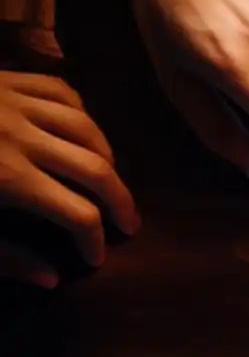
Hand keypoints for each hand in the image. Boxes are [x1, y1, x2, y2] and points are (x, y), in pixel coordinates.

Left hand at [0, 71, 138, 284]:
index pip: (76, 214)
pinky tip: (81, 131)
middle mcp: (19, 136)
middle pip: (96, 169)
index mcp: (5, 179)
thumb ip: (0, 256)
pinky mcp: (0, 79)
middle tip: (128, 225)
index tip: (96, 259)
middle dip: (120, 201)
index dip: (94, 240)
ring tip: (110, 179)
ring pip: (87, 126)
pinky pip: (59, 90)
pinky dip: (79, 113)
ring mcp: (11, 101)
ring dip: (107, 157)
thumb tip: (52, 278)